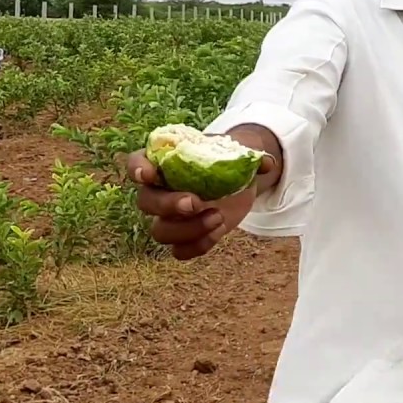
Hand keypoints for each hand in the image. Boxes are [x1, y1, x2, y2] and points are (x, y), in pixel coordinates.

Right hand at [127, 129, 274, 260]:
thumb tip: (266, 163)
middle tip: (196, 203)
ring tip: (219, 218)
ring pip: (160, 232)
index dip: (137, 169)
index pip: (136, 163)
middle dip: (169, 205)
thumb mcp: (238, 150)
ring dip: (187, 230)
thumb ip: (251, 155)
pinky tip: (218, 232)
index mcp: (163, 162)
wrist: (236, 181)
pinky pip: (179, 251)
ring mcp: (169, 217)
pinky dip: (198, 246)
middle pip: (146, 202)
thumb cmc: (227, 159)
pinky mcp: (184, 236)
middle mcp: (158, 190)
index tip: (149, 175)